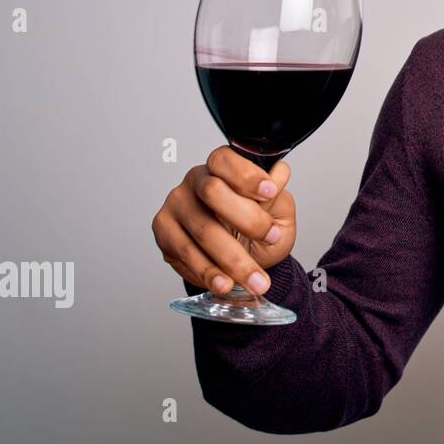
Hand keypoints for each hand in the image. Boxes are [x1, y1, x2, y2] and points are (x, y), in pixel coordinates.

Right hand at [152, 146, 295, 294]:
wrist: (243, 258)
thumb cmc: (259, 228)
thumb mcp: (277, 213)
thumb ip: (277, 197)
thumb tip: (279, 173)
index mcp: (222, 167)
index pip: (225, 160)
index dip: (246, 174)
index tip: (270, 192)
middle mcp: (195, 181)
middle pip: (212, 192)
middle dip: (247, 220)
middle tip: (271, 239)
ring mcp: (176, 206)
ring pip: (202, 230)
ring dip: (232, 259)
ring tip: (255, 279)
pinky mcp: (164, 233)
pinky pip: (186, 254)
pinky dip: (209, 273)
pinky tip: (225, 283)